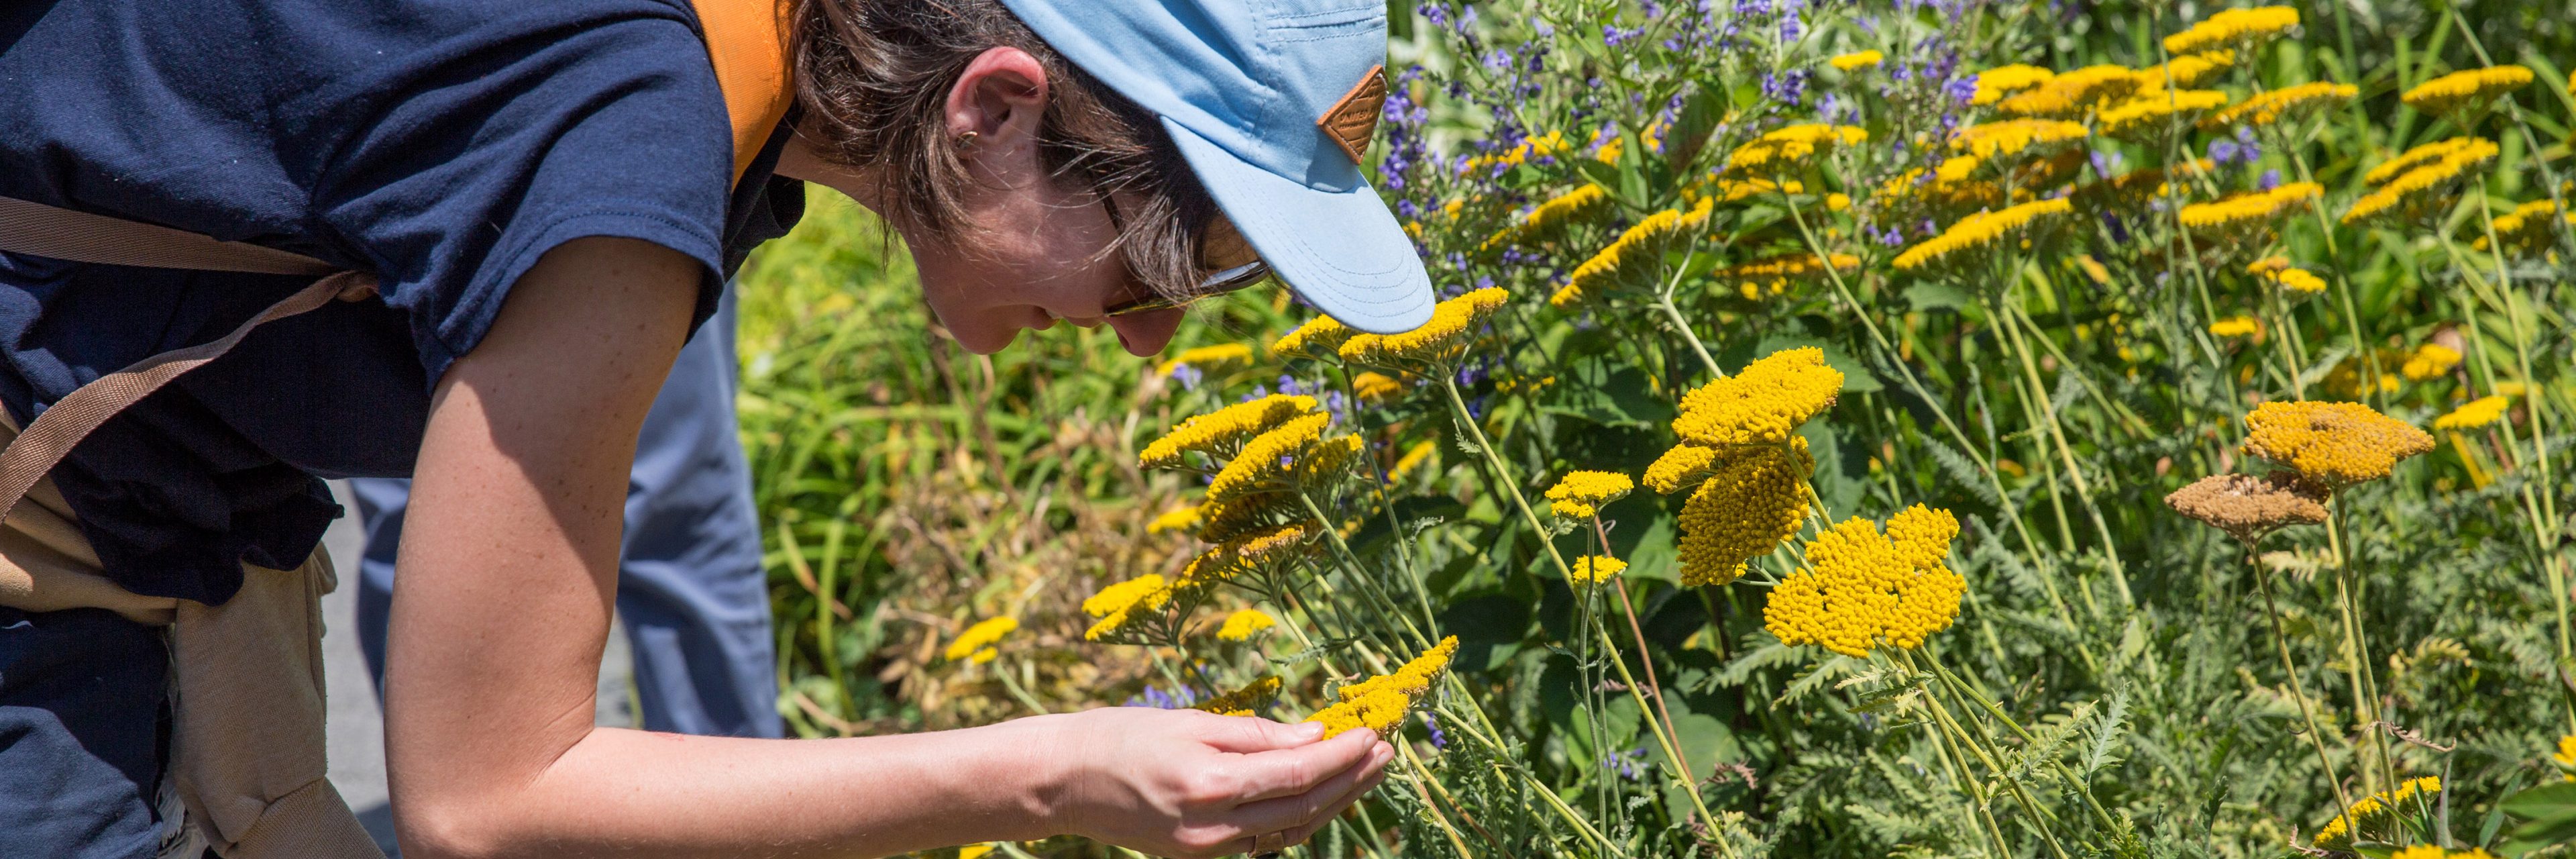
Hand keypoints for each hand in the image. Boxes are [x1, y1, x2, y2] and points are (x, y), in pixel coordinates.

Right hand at [1045, 706, 1393, 857]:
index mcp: (1211, 784)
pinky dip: (1298, 817)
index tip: (1374, 732)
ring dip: (1335, 801)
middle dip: (1352, 780)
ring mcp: (1208, 848)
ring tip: (1368, 771)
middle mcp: (1214, 826)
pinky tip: (1321, 795)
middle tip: (1387, 751)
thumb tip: (1315, 737)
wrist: (1065, 782)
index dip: (1344, 755)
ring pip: (1290, 829)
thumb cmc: (1122, 738)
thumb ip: (1256, 734)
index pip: (1299, 773)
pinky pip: (1264, 839)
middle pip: (1304, 807)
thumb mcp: (1189, 721)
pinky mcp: (1200, 854)